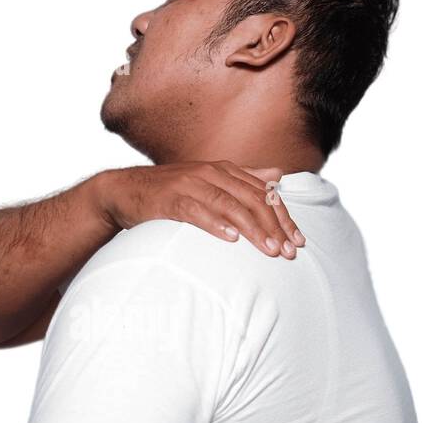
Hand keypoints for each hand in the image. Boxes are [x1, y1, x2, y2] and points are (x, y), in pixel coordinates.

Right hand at [92, 162, 305, 258]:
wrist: (124, 191)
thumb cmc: (170, 192)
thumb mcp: (210, 181)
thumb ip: (244, 179)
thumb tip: (277, 175)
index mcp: (225, 170)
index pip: (264, 194)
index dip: (284, 217)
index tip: (299, 241)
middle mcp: (211, 173)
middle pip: (252, 199)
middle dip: (274, 226)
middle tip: (288, 252)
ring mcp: (190, 184)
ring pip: (230, 205)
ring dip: (252, 229)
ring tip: (269, 250)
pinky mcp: (170, 199)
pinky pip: (197, 211)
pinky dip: (215, 224)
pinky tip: (231, 238)